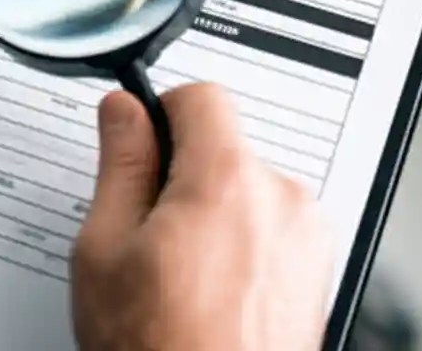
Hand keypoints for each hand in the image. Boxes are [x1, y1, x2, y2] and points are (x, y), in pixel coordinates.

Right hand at [71, 83, 332, 350]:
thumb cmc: (159, 350)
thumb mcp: (105, 251)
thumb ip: (119, 164)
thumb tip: (123, 111)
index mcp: (227, 182)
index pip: (200, 96)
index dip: (159, 112)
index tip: (140, 141)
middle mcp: (282, 200)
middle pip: (225, 147)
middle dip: (185, 175)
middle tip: (149, 233)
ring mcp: (307, 238)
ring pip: (249, 190)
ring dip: (217, 213)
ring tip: (181, 276)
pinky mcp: (316, 269)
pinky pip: (273, 228)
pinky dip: (244, 245)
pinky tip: (213, 292)